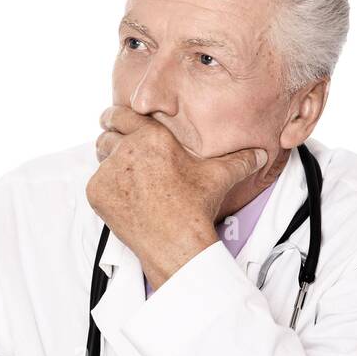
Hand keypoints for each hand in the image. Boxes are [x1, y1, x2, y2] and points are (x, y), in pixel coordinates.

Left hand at [87, 107, 266, 287]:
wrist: (176, 241)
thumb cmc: (196, 207)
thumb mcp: (220, 176)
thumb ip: (240, 159)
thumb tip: (260, 154)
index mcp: (152, 136)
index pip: (122, 114)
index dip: (114, 116)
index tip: (111, 119)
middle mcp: (127, 149)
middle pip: (107, 136)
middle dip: (110, 140)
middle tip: (117, 150)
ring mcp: (109, 172)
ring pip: (100, 160)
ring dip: (108, 164)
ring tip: (125, 178)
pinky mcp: (97, 192)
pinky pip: (96, 184)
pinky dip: (106, 190)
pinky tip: (125, 199)